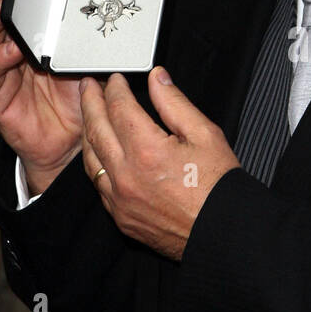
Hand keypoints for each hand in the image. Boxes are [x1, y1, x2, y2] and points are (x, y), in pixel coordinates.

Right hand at [0, 0, 82, 193]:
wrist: (73, 143)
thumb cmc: (79, 101)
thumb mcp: (90, 65)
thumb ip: (93, 44)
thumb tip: (113, 18)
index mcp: (36, 36)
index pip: (19, 3)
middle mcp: (14, 47)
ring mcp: (2, 70)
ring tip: (4, 13)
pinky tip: (11, 52)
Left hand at [79, 67, 240, 259]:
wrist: (223, 233)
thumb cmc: (219, 188)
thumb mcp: (205, 134)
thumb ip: (175, 103)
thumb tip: (158, 78)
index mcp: (148, 151)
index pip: (120, 109)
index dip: (115, 89)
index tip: (116, 80)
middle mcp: (127, 176)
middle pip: (97, 129)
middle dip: (90, 103)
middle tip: (89, 87)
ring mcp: (120, 199)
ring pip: (91, 158)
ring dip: (88, 132)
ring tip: (90, 115)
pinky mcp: (121, 216)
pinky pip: (99, 184)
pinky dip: (96, 162)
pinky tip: (101, 152)